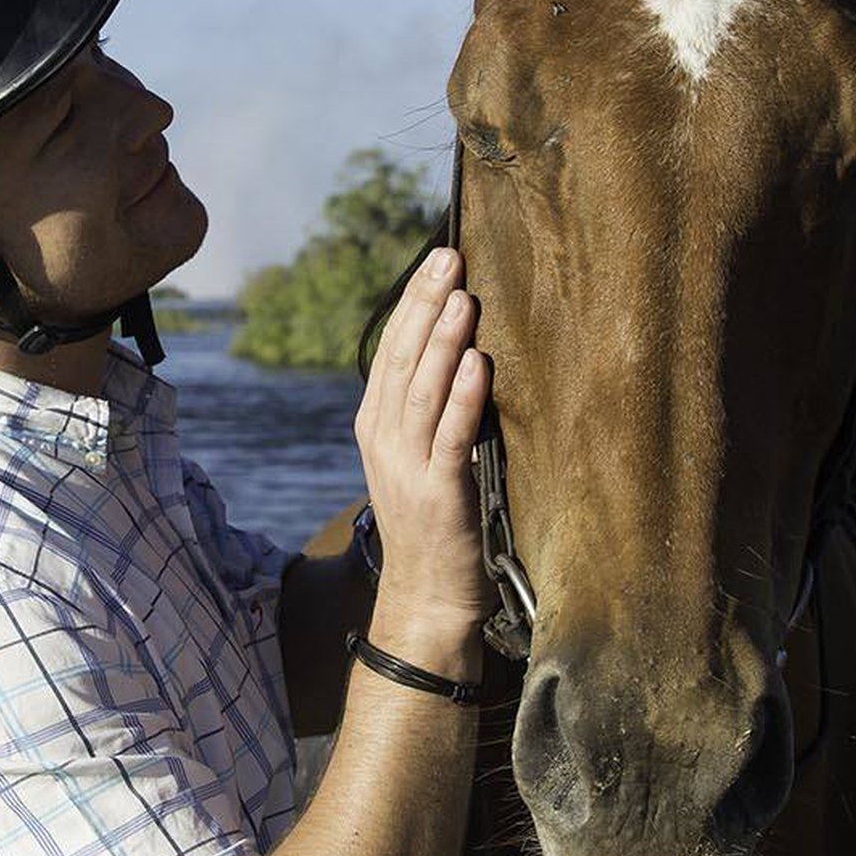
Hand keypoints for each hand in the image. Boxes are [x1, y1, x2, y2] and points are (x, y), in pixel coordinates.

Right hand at [353, 247, 493, 632]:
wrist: (427, 598)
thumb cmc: (434, 524)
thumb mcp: (415, 458)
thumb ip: (427, 409)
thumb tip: (460, 349)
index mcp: (375, 425)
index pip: (390, 350)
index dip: (412, 303)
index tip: (437, 260)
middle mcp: (383, 439)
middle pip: (401, 359)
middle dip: (425, 305)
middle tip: (449, 257)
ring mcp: (405, 466)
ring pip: (422, 390)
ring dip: (444, 341)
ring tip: (464, 298)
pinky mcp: (437, 493)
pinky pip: (450, 437)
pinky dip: (465, 398)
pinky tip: (480, 364)